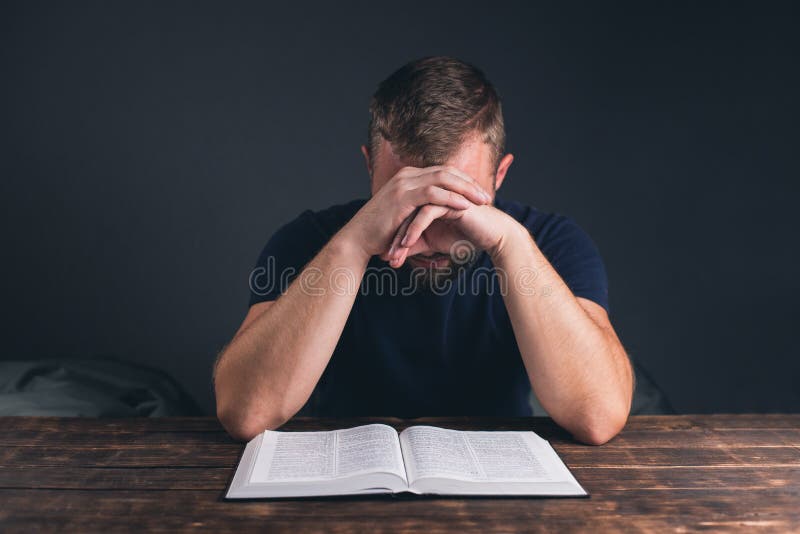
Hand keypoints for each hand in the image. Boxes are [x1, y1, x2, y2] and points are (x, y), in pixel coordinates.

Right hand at [340, 165, 492, 260]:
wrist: (357, 239)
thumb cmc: (380, 233)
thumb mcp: (404, 216)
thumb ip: (420, 209)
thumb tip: (438, 215)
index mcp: (408, 177)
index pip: (442, 171)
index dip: (463, 181)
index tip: (479, 193)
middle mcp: (406, 176)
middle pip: (446, 171)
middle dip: (470, 183)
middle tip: (487, 196)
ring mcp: (404, 184)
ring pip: (443, 179)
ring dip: (466, 189)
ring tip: (482, 201)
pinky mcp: (402, 197)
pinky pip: (433, 193)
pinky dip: (451, 198)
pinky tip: (465, 207)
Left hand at [385, 179, 520, 267]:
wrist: (492, 236)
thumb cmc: (465, 237)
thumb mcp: (432, 244)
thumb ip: (414, 245)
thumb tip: (394, 256)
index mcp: (427, 199)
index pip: (402, 215)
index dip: (392, 236)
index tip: (385, 256)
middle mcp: (432, 193)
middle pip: (404, 213)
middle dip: (393, 237)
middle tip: (385, 257)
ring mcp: (442, 194)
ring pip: (413, 212)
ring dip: (402, 234)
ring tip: (394, 254)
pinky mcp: (451, 200)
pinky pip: (427, 213)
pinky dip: (415, 229)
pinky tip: (408, 244)